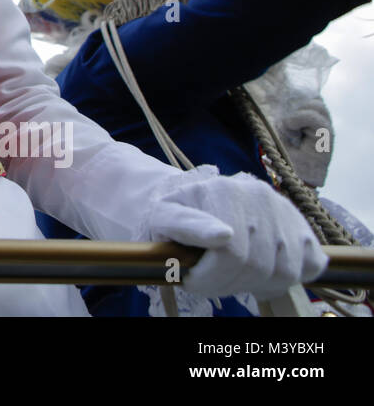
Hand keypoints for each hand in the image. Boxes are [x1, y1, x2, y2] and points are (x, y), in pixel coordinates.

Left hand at [146, 169, 326, 299]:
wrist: (196, 200)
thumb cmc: (174, 213)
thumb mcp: (164, 216)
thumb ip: (185, 225)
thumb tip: (223, 235)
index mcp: (224, 191)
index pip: (231, 253)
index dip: (212, 278)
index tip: (193, 282)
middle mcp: (259, 195)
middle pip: (257, 266)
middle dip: (227, 284)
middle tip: (208, 281)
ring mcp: (284, 209)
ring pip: (286, 271)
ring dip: (256, 284)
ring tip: (231, 275)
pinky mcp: (301, 224)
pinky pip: (311, 265)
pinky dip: (288, 278)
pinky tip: (261, 271)